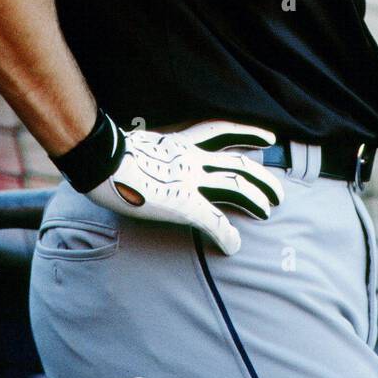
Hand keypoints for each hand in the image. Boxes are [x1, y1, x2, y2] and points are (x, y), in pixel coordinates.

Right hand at [85, 119, 283, 254]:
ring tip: (270, 210)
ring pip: (234, 185)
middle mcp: (189, 158)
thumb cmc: (106, 151)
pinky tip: (234, 246)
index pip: (220, 132)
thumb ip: (149, 149)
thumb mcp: (135, 143)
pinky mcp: (182, 203)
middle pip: (237, 163)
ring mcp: (188, 179)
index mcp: (178, 143)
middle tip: (278, 191)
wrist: (99, 158)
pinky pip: (212, 220)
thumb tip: (139, 154)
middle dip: (261, 177)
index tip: (268, 138)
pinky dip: (225, 233)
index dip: (247, 133)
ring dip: (255, 198)